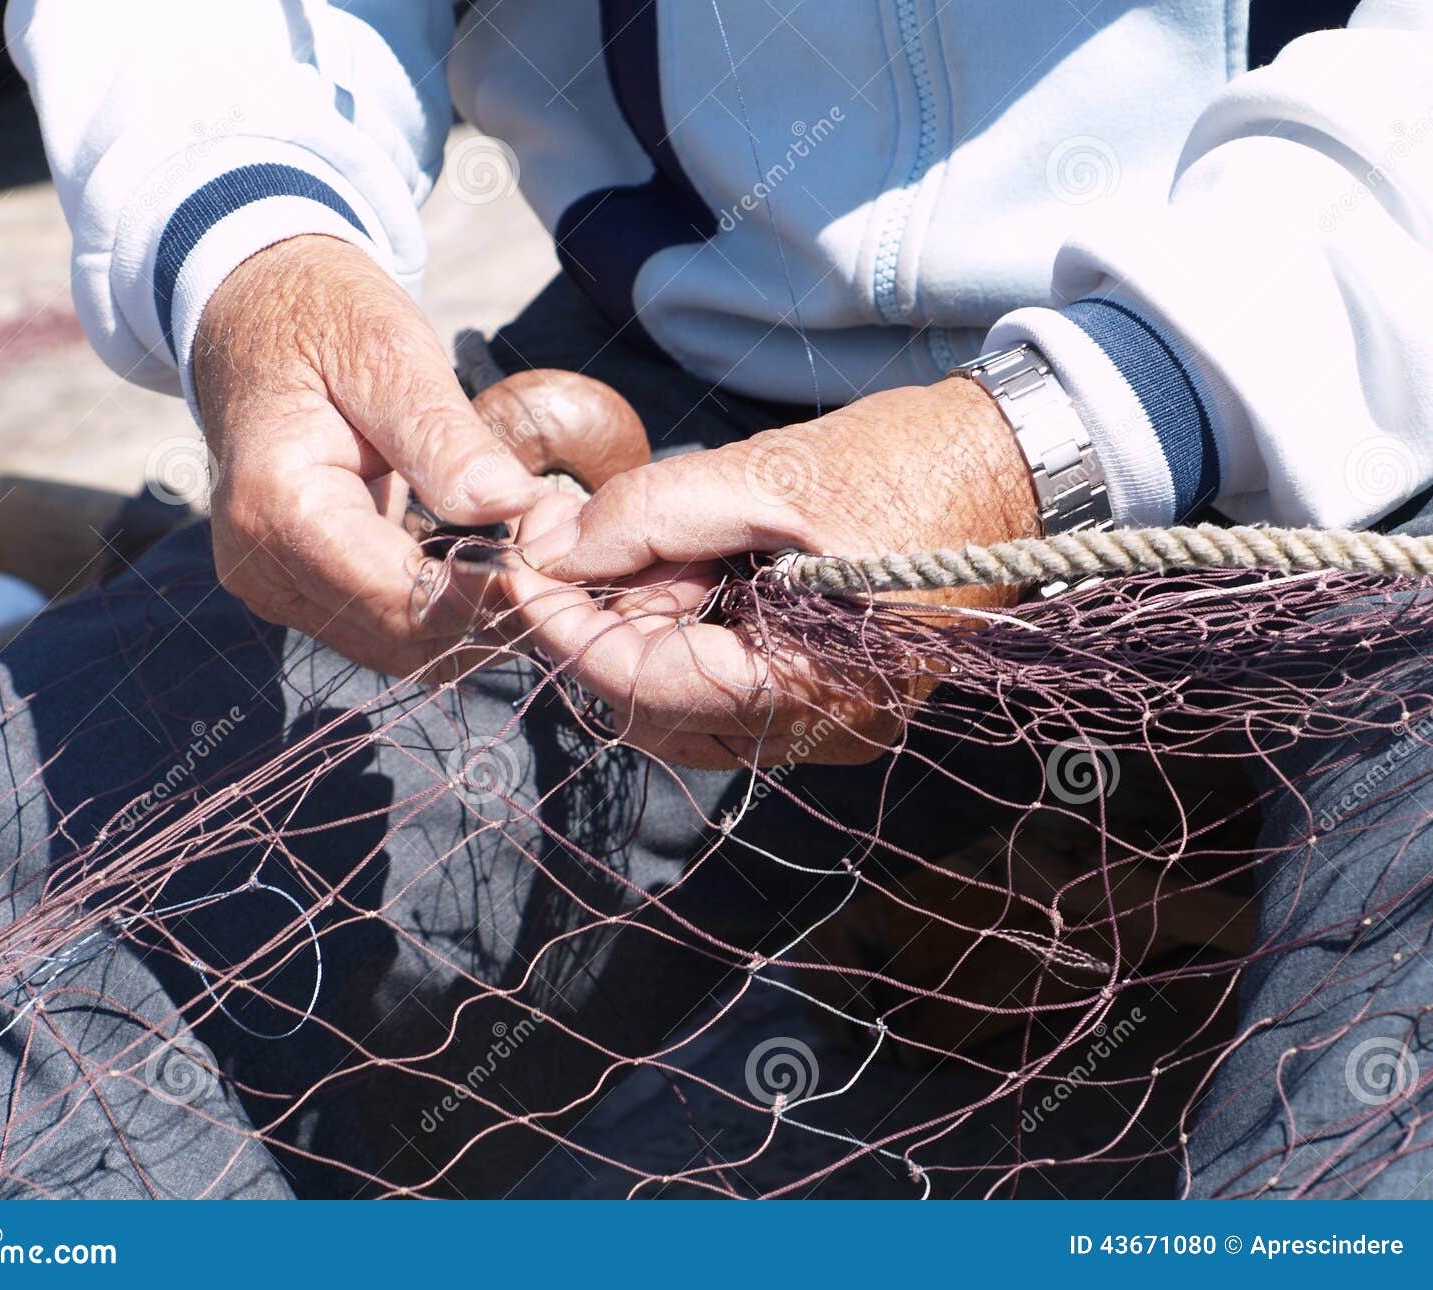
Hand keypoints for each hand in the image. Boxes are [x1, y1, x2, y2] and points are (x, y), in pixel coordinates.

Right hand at [193, 235, 549, 675]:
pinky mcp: (294, 590)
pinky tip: (477, 564)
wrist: (256, 313)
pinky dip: (437, 609)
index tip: (549, 560)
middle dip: (481, 610)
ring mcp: (272, 585)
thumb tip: (512, 505)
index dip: (481, 592)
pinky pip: (380, 628)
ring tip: (518, 555)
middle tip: (547, 555)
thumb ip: (445, 437)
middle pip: (398, 635)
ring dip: (464, 619)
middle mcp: (260, 563)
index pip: (396, 595)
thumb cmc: (323, 321)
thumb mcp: (390, 355)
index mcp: (277, 505)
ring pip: (395, 647)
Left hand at [504, 378, 1038, 766]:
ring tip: (641, 535)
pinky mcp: (826, 684)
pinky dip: (685, 620)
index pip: (645, 688)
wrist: (1021, 464)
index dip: (565, 628)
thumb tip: (555, 551)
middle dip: (597, 621)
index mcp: (813, 693)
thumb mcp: (773, 474)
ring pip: (681, 694)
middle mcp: (818, 730)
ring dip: (639, 618)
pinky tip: (684, 557)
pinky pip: (724, 673)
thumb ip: (654, 516)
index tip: (513, 569)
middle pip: (653, 705)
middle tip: (564, 539)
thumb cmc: (916, 465)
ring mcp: (826, 715)